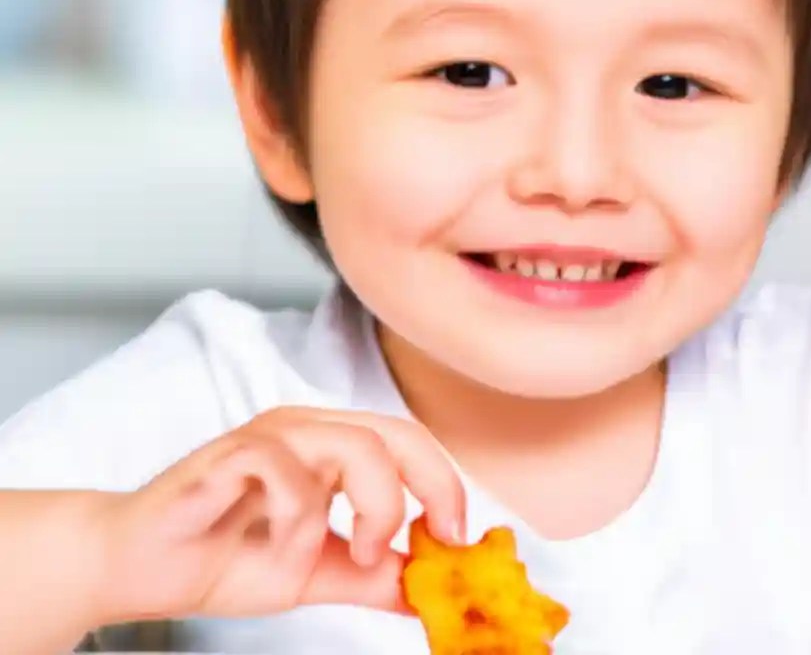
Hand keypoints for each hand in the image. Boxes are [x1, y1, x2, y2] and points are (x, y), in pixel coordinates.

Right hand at [90, 407, 464, 624]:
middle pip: (396, 433)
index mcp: (334, 448)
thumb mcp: (319, 573)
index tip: (458, 540)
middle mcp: (307, 430)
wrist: (141, 570)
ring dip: (372, 507)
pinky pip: (285, 468)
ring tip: (359, 553)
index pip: (411, 445)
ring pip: (355, 444)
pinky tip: (288, 548)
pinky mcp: (226, 456)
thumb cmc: (222, 557)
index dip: (446, 486)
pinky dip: (301, 518)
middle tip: (436, 539)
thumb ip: (376, 577)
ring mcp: (268, 438)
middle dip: (432, 486)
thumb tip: (435, 591)